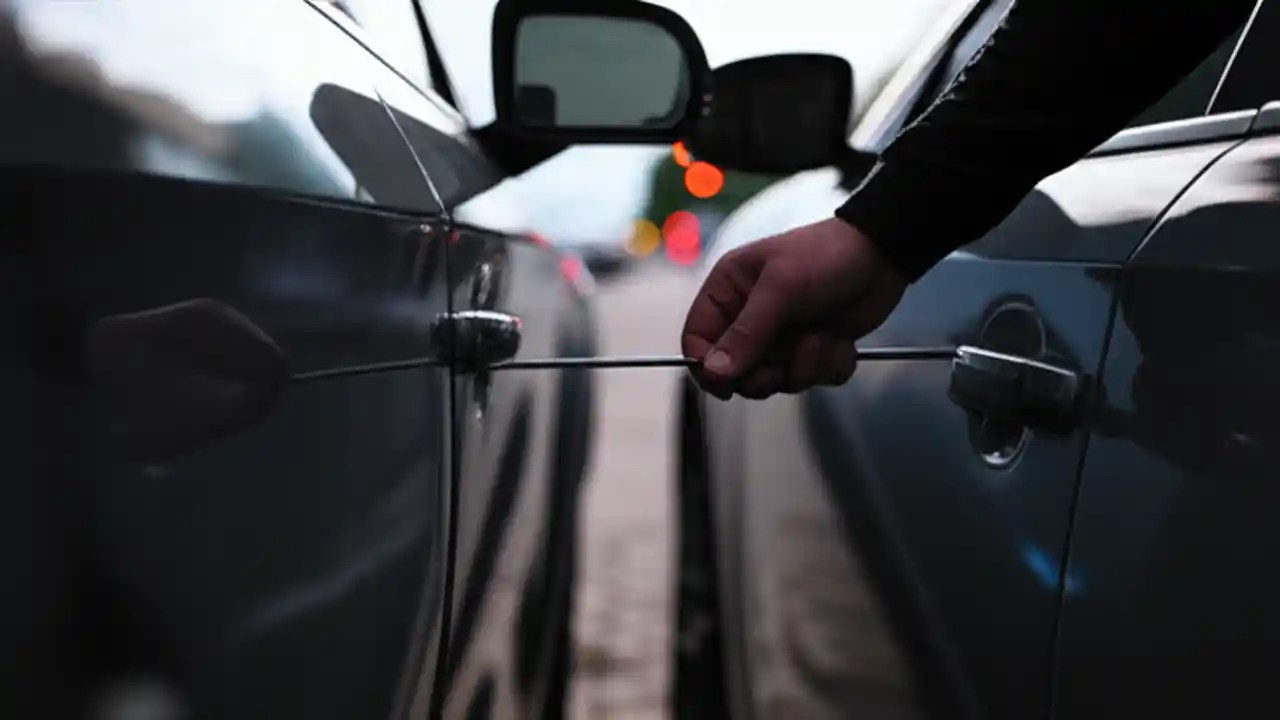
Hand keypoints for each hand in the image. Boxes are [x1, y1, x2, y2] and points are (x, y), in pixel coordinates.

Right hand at [681, 218, 905, 399]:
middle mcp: (749, 316)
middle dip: (765, 372)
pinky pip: (809, 379)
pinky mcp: (810, 350)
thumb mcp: (782, 289)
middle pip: (734, 371)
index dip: (707, 367)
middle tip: (786, 359)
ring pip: (775, 380)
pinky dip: (828, 365)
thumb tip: (714, 372)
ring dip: (803, 366)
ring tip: (821, 335)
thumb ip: (747, 333)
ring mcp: (780, 336)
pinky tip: (839, 339)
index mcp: (728, 291)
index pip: (697, 338)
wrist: (882, 256)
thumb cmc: (826, 257)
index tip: (728, 385)